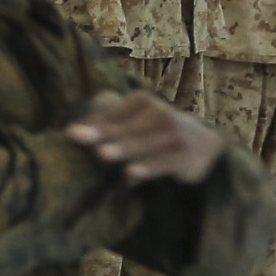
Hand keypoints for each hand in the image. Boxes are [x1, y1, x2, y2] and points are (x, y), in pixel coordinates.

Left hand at [67, 90, 224, 184]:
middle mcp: (159, 112)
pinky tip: (131, 174)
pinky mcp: (185, 156)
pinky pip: (163, 163)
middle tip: (77, 137)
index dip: (93, 124)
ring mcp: (173, 134)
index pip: (113, 114)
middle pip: (125, 128)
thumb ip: (107, 120)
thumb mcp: (135, 120)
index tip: (70, 134)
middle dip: (102, 133)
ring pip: (142, 144)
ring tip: (101, 154)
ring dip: (122, 149)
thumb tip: (73, 130)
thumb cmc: (158, 131)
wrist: (205, 144)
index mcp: (142, 101)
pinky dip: (148, 168)